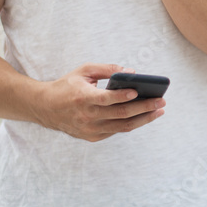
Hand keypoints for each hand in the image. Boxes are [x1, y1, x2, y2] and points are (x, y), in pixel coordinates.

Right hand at [34, 63, 164, 141]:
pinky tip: (144, 116)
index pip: (106, 99)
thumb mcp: (84, 71)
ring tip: (159, 111)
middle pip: (120, 114)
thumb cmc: (67, 85)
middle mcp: (87, 116)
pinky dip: (131, 123)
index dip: (122, 96)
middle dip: (144, 107)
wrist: (45, 107)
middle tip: (161, 101)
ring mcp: (89, 129)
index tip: (138, 91)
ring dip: (143, 119)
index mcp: (83, 98)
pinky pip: (116, 131)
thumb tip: (131, 72)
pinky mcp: (91, 137)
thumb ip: (107, 69)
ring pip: (122, 127)